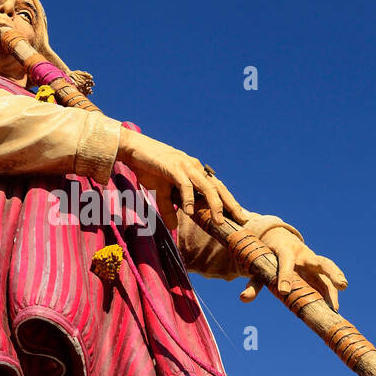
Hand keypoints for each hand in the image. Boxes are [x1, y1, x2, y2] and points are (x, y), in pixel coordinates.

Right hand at [117, 129, 249, 229]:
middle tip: (241, 219)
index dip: (229, 201)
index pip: (217, 188)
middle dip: (231, 204)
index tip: (239, 216)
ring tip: (218, 221)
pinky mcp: (174, 167)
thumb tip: (173, 226)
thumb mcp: (161, 192)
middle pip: (219, 188)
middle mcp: (195, 168)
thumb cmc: (149, 168)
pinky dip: (189, 199)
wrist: (133, 149)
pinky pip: (185, 185)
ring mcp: (186, 166)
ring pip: (207, 187)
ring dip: (214, 205)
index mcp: (196, 173)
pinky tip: (188, 212)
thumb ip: (169, 208)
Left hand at [239, 226, 347, 311]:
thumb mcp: (258, 267)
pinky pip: (327, 282)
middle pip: (321, 262)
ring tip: (335, 308)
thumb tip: (243, 299)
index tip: (283, 291)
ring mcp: (313, 262)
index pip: (286, 262)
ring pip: (329, 272)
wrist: (277, 239)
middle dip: (332, 273)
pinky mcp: (317, 271)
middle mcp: (303, 255)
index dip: (284, 276)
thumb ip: (254, 283)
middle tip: (343, 285)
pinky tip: (332, 310)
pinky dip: (331, 295)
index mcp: (285, 251)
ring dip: (336, 287)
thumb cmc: (266, 255)